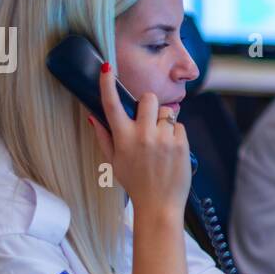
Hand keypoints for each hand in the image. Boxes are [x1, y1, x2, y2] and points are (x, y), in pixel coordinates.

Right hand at [87, 61, 190, 217]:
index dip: (107, 84)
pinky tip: (171, 150)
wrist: (159, 205)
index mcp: (123, 138)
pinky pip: (179, 126)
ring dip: (164, 122)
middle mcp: (143, 135)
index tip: (106, 68)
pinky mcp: (181, 143)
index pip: (112, 105)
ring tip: (161, 141)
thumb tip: (93, 117)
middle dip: (149, 104)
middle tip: (148, 119)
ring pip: (167, 112)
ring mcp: (163, 138)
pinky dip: (176, 134)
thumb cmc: (135, 183)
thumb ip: (104, 137)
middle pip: (148, 98)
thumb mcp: (114, 162)